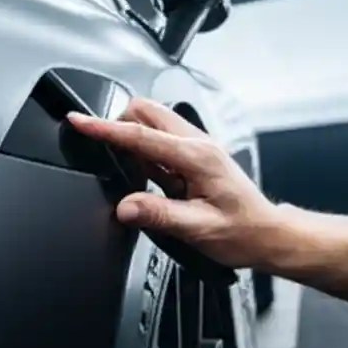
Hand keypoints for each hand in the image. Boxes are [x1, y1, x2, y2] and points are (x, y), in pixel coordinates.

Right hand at [66, 98, 284, 269]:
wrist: (268, 234)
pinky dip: (146, 156)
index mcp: (197, 157)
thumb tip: (125, 207)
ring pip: (153, 123)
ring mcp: (196, 147)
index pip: (141, 135)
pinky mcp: (194, 155)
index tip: (79, 121)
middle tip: (109, 158)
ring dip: (134, 143)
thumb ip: (159, 215)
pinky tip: (153, 183)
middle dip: (120, 126)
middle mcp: (198, 144)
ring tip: (140, 181)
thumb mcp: (198, 229)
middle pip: (146, 112)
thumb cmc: (242, 232)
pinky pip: (160, 143)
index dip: (105, 128)